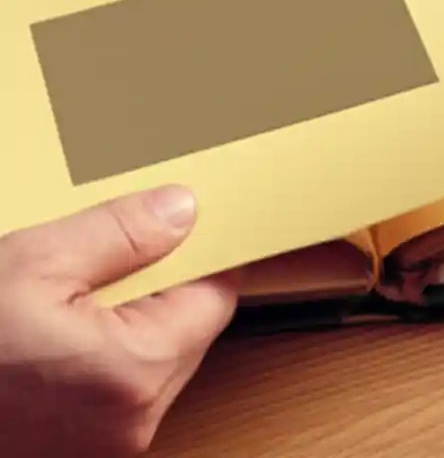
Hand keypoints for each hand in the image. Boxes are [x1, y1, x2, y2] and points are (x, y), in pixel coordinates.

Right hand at [0, 187, 238, 456]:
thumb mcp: (28, 265)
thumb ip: (118, 234)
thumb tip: (180, 210)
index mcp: (137, 372)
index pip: (215, 296)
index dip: (200, 253)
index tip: (182, 225)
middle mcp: (134, 421)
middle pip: (186, 331)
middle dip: (156, 286)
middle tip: (104, 255)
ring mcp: (108, 446)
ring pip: (150, 362)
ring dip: (123, 322)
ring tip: (65, 296)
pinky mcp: (77, 454)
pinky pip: (114, 391)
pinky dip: (96, 357)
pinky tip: (48, 335)